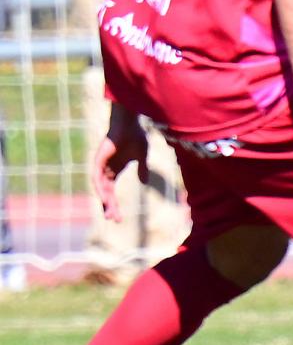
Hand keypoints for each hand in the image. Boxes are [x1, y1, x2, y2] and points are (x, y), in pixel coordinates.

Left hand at [91, 106, 148, 221]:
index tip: (119, 219)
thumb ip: (142, 169)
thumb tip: (144, 183)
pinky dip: (100, 188)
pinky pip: (97, 178)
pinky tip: (104, 198)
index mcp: (114, 171)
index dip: (114, 205)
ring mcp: (101, 166)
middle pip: (105, 194)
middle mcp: (106, 171)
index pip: (111, 193)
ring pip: (101, 189)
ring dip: (105, 201)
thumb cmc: (135, 136)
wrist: (129, 124)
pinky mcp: (98, 161)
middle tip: (114, 220)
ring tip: (110, 213)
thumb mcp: (142, 157)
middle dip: (109, 207)